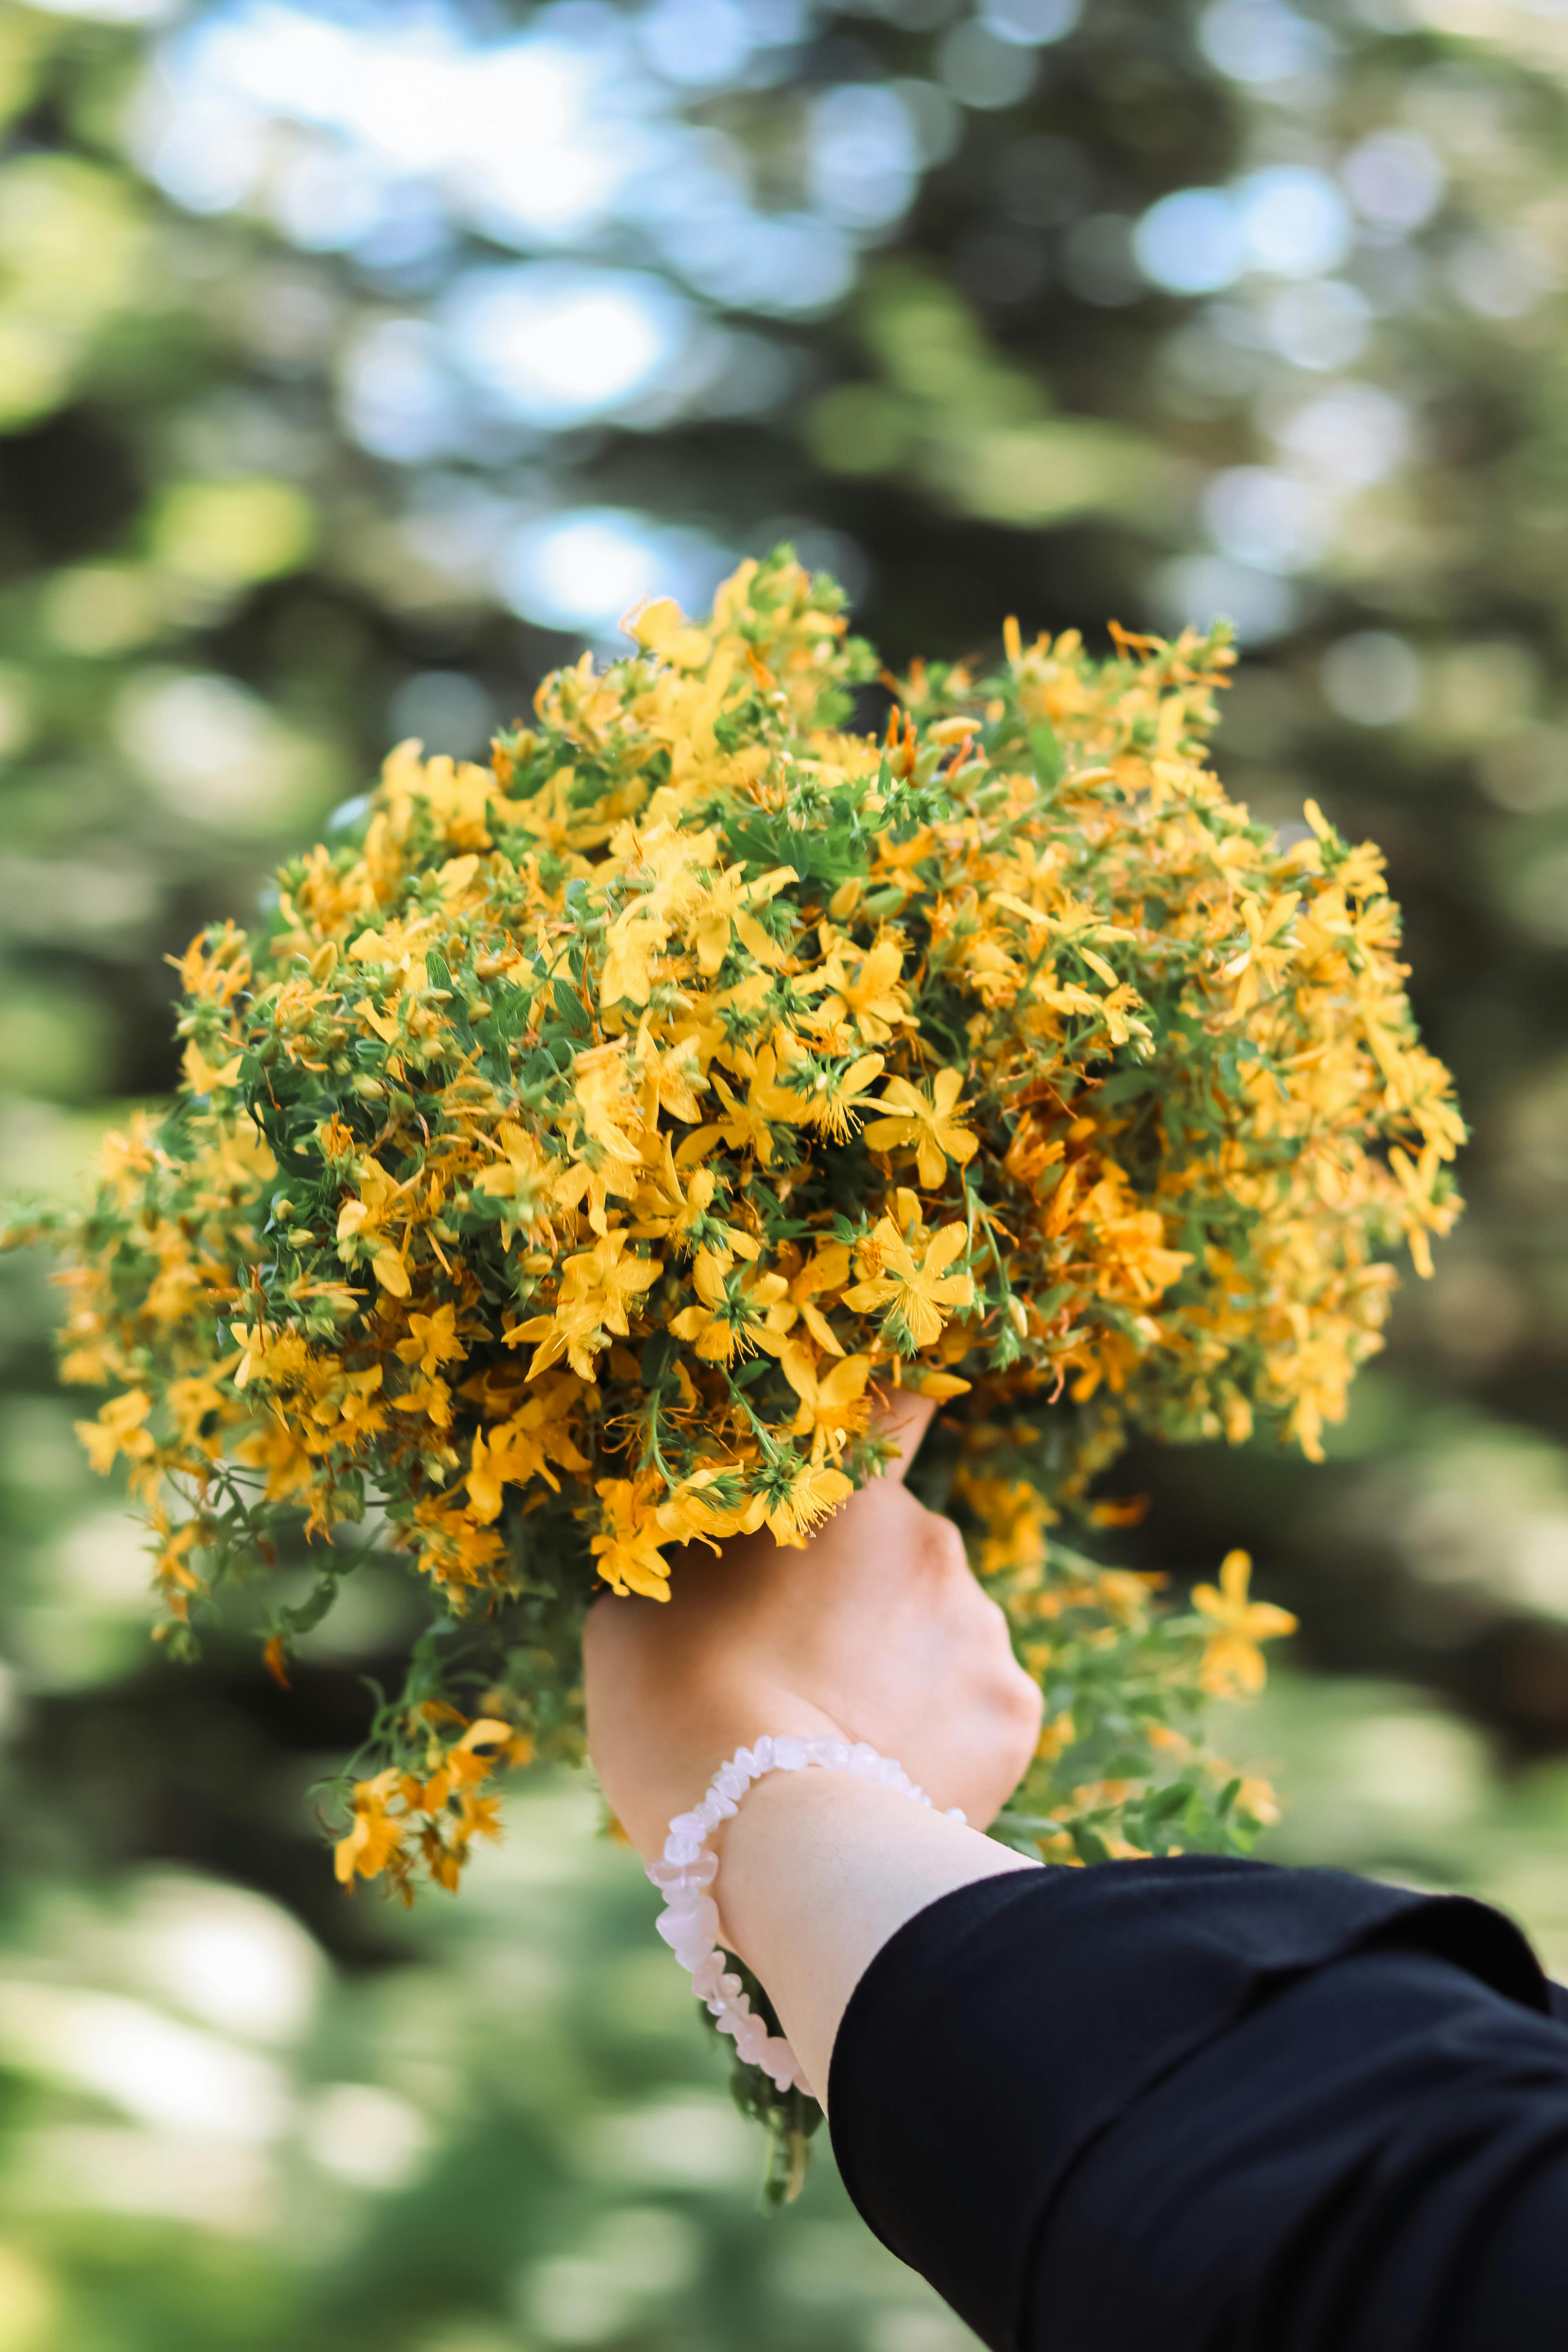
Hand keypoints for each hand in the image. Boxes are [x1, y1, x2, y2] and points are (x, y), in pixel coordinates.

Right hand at [584, 1394, 1042, 1862]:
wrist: (757, 1833)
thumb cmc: (674, 1703)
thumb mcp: (649, 1601)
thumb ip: (707, 1562)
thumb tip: (718, 1570)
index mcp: (845, 1496)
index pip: (898, 1406)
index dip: (894, 1412)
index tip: (888, 1431)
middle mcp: (932, 1543)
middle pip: (904, 1556)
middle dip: (866, 1600)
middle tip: (803, 1670)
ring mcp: (981, 1631)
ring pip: (942, 1638)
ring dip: (904, 1672)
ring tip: (840, 1741)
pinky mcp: (1012, 1717)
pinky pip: (976, 1712)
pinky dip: (941, 1738)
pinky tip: (884, 1775)